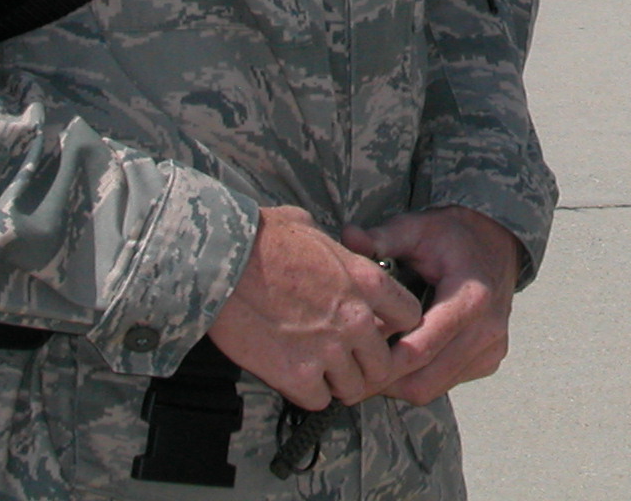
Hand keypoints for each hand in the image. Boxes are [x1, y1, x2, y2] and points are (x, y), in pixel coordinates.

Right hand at [206, 205, 426, 408]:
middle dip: (366, 365)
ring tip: (317, 371)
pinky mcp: (297, 376)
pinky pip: (318, 401)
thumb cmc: (262, 237)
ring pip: (354, 389)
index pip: (408, 317)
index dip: (392, 327)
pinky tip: (294, 378)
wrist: (222, 261)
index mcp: (367, 281)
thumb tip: (336, 247)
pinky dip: (308, 394)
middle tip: (344, 361)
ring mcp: (329, 351)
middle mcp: (356, 319)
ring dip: (337, 383)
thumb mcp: (313, 230)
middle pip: (383, 364)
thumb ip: (337, 251)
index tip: (375, 329)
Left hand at [343, 206, 522, 407]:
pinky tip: (401, 358)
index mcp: (471, 300)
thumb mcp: (419, 228)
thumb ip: (384, 238)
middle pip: (423, 382)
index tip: (350, 358)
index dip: (380, 363)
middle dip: (383, 382)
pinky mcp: (489, 360)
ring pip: (432, 389)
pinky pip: (445, 384)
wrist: (498, 242)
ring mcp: (490, 349)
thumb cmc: (455, 236)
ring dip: (398, 384)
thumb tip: (349, 236)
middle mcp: (487, 331)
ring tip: (372, 363)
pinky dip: (418, 379)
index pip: (419, 351)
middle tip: (351, 370)